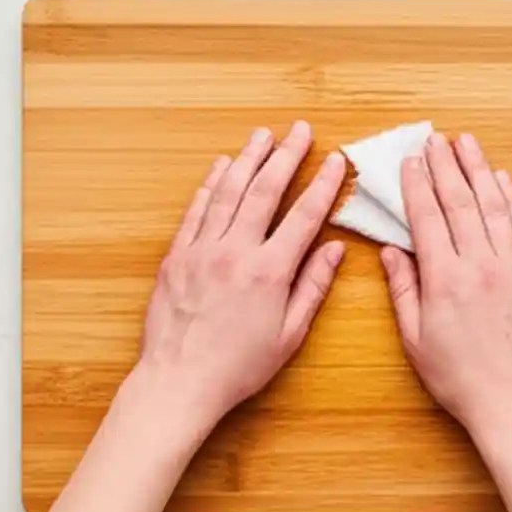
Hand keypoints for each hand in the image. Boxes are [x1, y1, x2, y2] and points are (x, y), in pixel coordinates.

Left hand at [133, 121, 346, 424]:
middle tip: (300, 130)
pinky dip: (210, 185)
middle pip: (265, 191)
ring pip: (228, 192)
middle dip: (286, 155)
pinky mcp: (176, 257)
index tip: (336, 160)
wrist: (179, 382)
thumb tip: (335, 250)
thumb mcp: (289, 335)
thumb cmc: (238, 367)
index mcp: (269, 272)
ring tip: (263, 135)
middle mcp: (235, 252)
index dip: (323, 185)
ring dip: (248, 159)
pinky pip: (196, 211)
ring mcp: (202, 250)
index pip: (303, 216)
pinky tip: (222, 166)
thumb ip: (312, 287)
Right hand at [380, 132, 511, 438]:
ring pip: (493, 206)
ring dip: (478, 170)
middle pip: (460, 202)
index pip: (427, 218)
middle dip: (445, 166)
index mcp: (444, 280)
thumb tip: (391, 252)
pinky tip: (502, 180)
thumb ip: (403, 290)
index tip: (410, 161)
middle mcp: (480, 265)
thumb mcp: (416, 340)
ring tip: (467, 144)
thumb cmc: (460, 379)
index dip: (416, 185)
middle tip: (435, 139)